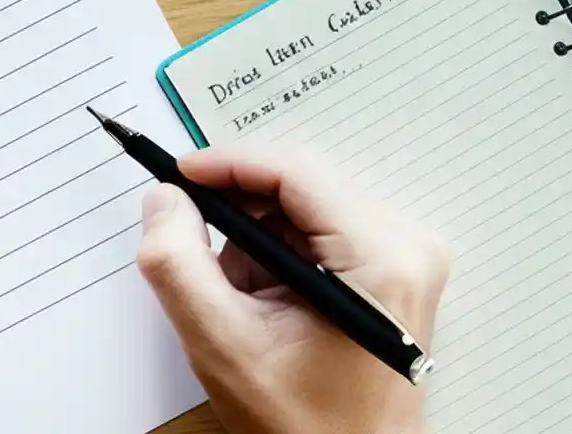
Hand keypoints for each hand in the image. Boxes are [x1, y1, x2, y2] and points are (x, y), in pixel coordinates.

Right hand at [136, 146, 450, 433]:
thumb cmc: (304, 424)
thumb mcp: (221, 343)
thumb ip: (178, 263)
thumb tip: (164, 200)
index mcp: (382, 259)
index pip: (296, 172)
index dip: (228, 163)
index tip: (178, 174)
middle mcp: (406, 246)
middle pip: (300, 182)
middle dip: (238, 210)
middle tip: (194, 242)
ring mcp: (403, 254)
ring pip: (303, 202)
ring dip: (255, 234)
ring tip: (238, 293)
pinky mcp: (391, 265)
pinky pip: (318, 226)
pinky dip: (276, 249)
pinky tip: (262, 295)